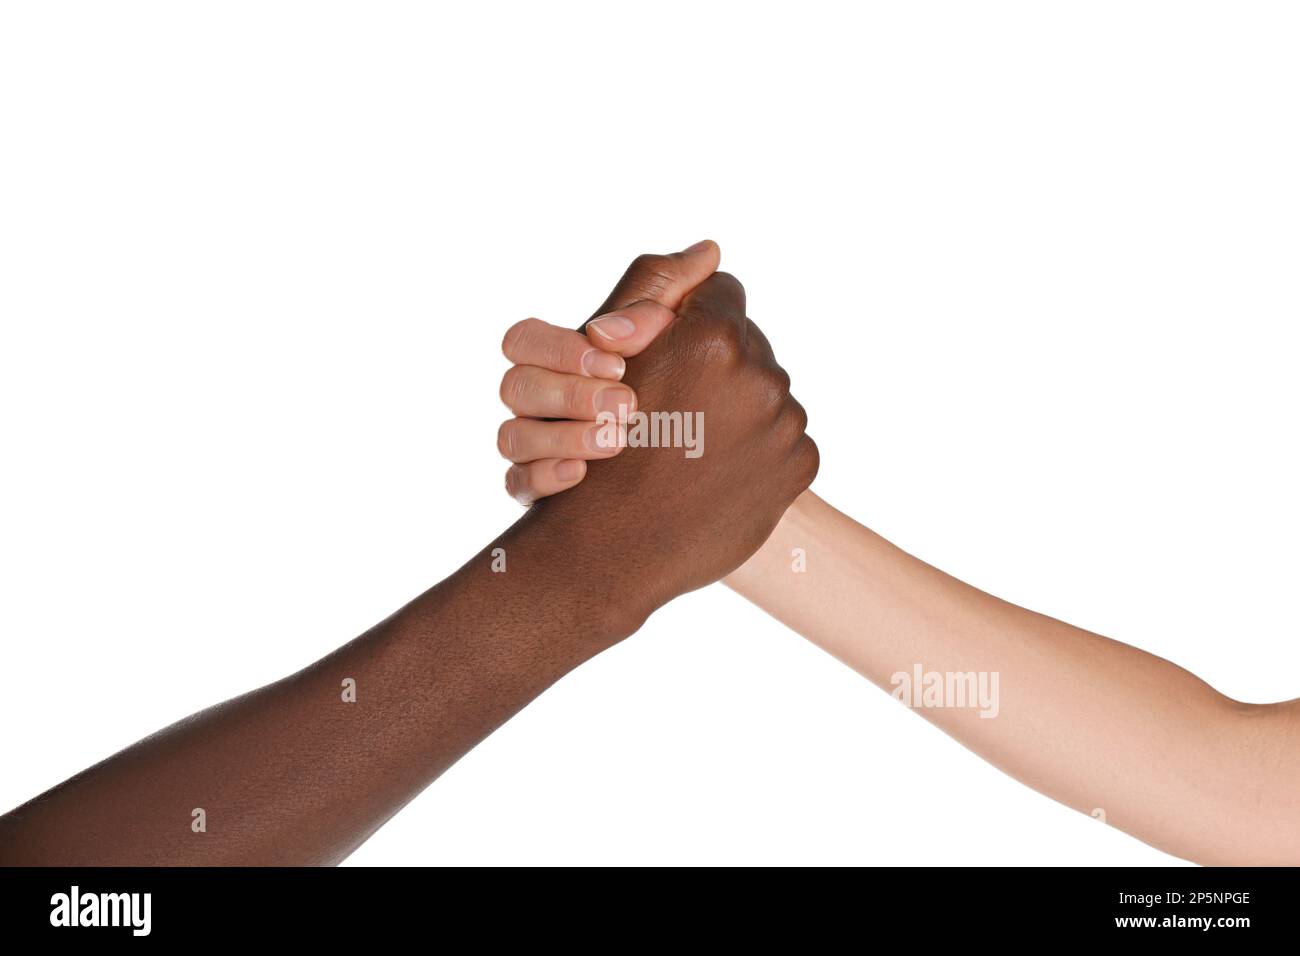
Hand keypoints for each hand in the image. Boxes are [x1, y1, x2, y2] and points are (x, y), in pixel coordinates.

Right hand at [497, 240, 719, 502]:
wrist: (694, 481)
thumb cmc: (681, 398)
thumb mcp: (679, 343)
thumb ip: (682, 298)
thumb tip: (709, 252)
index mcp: (562, 358)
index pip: (525, 338)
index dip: (563, 347)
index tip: (618, 357)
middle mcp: (540, 402)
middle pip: (516, 385)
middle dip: (572, 392)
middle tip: (627, 404)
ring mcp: (537, 448)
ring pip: (511, 437)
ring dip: (565, 435)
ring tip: (616, 440)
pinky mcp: (543, 494)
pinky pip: (517, 485)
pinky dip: (546, 477)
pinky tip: (582, 476)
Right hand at [509, 254, 817, 634]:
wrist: (615, 550)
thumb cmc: (599, 451)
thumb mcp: (611, 359)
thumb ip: (658, 293)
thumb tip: (712, 248)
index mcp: (713, 338)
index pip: (722, 292)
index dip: (692, 320)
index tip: (671, 353)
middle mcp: (761, 374)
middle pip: (748, 344)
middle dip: (719, 365)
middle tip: (680, 406)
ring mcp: (786, 423)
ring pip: (767, 392)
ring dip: (740, 408)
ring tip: (695, 443)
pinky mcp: (801, 465)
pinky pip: (786, 439)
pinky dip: (760, 451)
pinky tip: (718, 472)